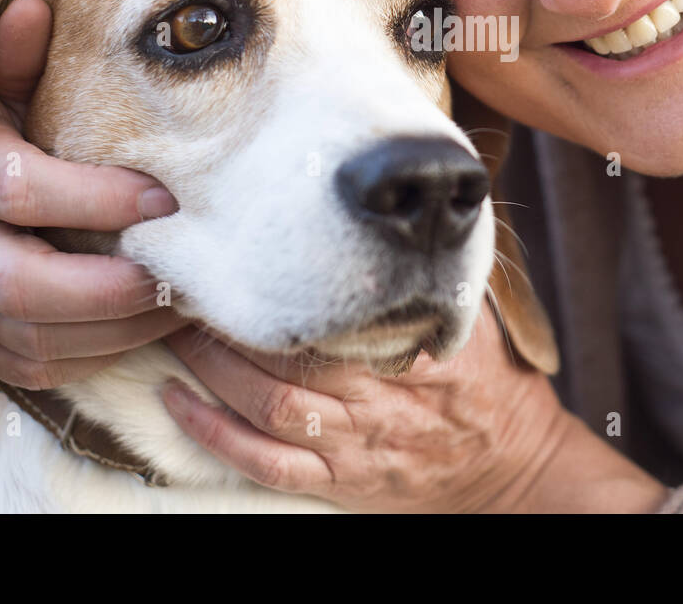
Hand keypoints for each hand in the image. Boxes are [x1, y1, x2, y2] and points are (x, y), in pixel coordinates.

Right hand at [0, 0, 189, 389]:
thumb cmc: (6, 126)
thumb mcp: (4, 85)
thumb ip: (19, 57)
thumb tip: (31, 8)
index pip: (17, 190)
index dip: (95, 196)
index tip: (166, 195)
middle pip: (19, 283)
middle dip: (108, 281)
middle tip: (176, 269)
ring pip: (39, 337)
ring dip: (120, 324)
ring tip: (184, 296)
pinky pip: (45, 367)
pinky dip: (104, 352)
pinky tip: (156, 323)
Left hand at [161, 300, 670, 512]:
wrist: (509, 464)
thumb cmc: (487, 377)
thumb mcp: (473, 315)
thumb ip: (434, 271)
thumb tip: (403, 202)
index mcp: (414, 353)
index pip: (338, 317)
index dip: (284, 290)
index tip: (244, 252)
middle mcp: (379, 402)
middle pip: (290, 363)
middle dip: (232, 326)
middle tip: (188, 284)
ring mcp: (355, 445)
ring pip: (269, 411)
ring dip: (212, 373)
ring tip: (173, 328)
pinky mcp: (338, 480)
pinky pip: (266, 466)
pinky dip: (216, 437)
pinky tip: (177, 403)